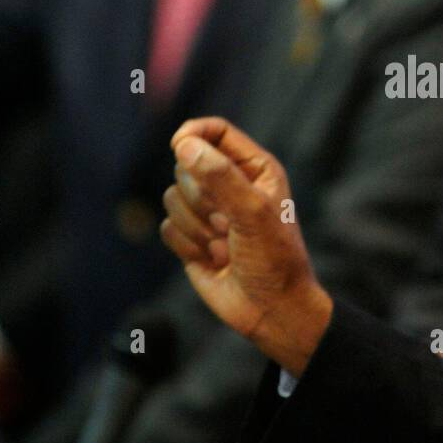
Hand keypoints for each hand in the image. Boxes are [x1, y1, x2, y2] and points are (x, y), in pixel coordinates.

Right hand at [161, 117, 332, 375]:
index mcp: (254, 169)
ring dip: (196, 227)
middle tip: (227, 223)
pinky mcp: (191, 238)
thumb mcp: (253, 213)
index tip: (179, 145)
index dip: (194, 134)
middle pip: (186, 165)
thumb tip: (184, 145)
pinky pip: (167, 227)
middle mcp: (230, 185)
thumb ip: (220, 177)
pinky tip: (213, 261)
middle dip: (201, 197)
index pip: (216, 132)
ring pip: (172, 197)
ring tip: (225, 246)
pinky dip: (187, 246)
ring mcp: (208, 212)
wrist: (271, 310)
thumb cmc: (274, 259)